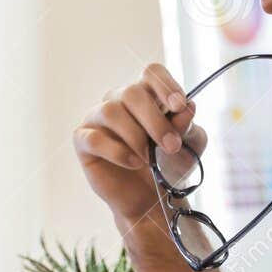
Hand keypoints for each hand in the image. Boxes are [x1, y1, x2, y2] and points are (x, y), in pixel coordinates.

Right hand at [73, 63, 207, 223]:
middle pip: (132, 92)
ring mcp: (98, 118)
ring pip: (111, 110)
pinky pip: (95, 138)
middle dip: (155, 120)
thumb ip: (188, 127)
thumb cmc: (168, 166)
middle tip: (171, 146)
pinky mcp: (83, 140)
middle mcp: (120, 100)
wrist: (152, 198)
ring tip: (149, 159)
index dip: (165, 85)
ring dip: (135, 136)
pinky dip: (118, 152)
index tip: (179, 106)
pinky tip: (134, 163)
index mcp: (147, 94)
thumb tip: (188, 108)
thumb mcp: (188, 147)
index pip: (151, 73)